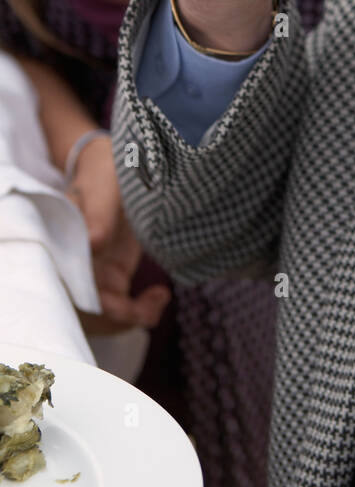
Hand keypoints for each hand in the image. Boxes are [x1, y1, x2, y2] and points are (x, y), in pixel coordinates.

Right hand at [67, 137, 169, 334]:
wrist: (117, 168)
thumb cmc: (105, 171)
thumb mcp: (104, 185)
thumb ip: (98, 212)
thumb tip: (93, 242)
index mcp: (62, 242)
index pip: (67, 284)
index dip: (90, 301)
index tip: (121, 304)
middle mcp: (74, 264)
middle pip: (85, 309)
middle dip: (117, 318)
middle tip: (148, 307)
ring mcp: (93, 273)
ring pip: (105, 314)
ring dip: (132, 317)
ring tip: (159, 300)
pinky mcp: (112, 276)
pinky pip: (121, 305)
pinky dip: (142, 310)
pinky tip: (160, 295)